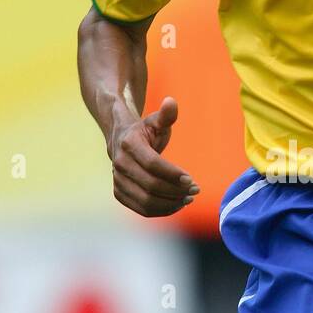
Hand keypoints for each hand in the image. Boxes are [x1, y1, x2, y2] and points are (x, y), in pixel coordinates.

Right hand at [108, 96, 199, 216]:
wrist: (120, 140)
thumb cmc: (144, 131)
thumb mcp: (156, 121)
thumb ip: (166, 115)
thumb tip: (171, 102)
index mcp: (129, 144)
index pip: (153, 164)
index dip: (173, 174)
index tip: (192, 180)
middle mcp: (120, 164)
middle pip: (151, 185)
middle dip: (176, 191)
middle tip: (195, 190)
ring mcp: (117, 180)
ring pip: (146, 201)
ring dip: (170, 203)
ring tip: (188, 198)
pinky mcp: (119, 193)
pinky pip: (141, 209)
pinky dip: (161, 210)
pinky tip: (177, 204)